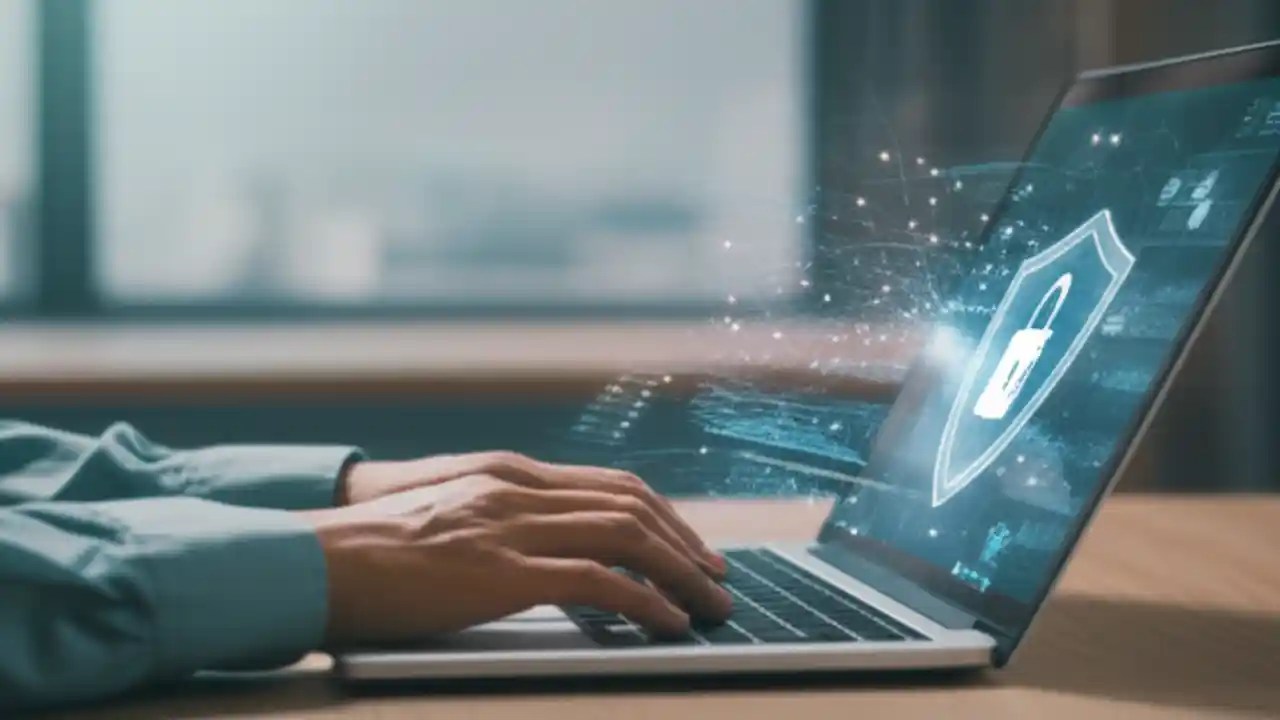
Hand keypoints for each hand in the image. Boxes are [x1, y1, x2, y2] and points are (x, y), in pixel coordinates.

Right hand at [302, 474, 732, 646]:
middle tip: (717, 578)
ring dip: (681, 572)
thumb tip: (546, 553)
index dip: (662, 515)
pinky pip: (599, 582)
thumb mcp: (447, 520)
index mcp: (508, 474)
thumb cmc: (372, 554)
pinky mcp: (502, 572)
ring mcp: (512, 527)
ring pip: (627, 537)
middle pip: (631, 505)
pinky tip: (670, 623)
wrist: (313, 561)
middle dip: (686, 543)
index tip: (690, 545)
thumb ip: (499, 523)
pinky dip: (647, 601)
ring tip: (710, 605)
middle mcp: (518, 489)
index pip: (609, 485)